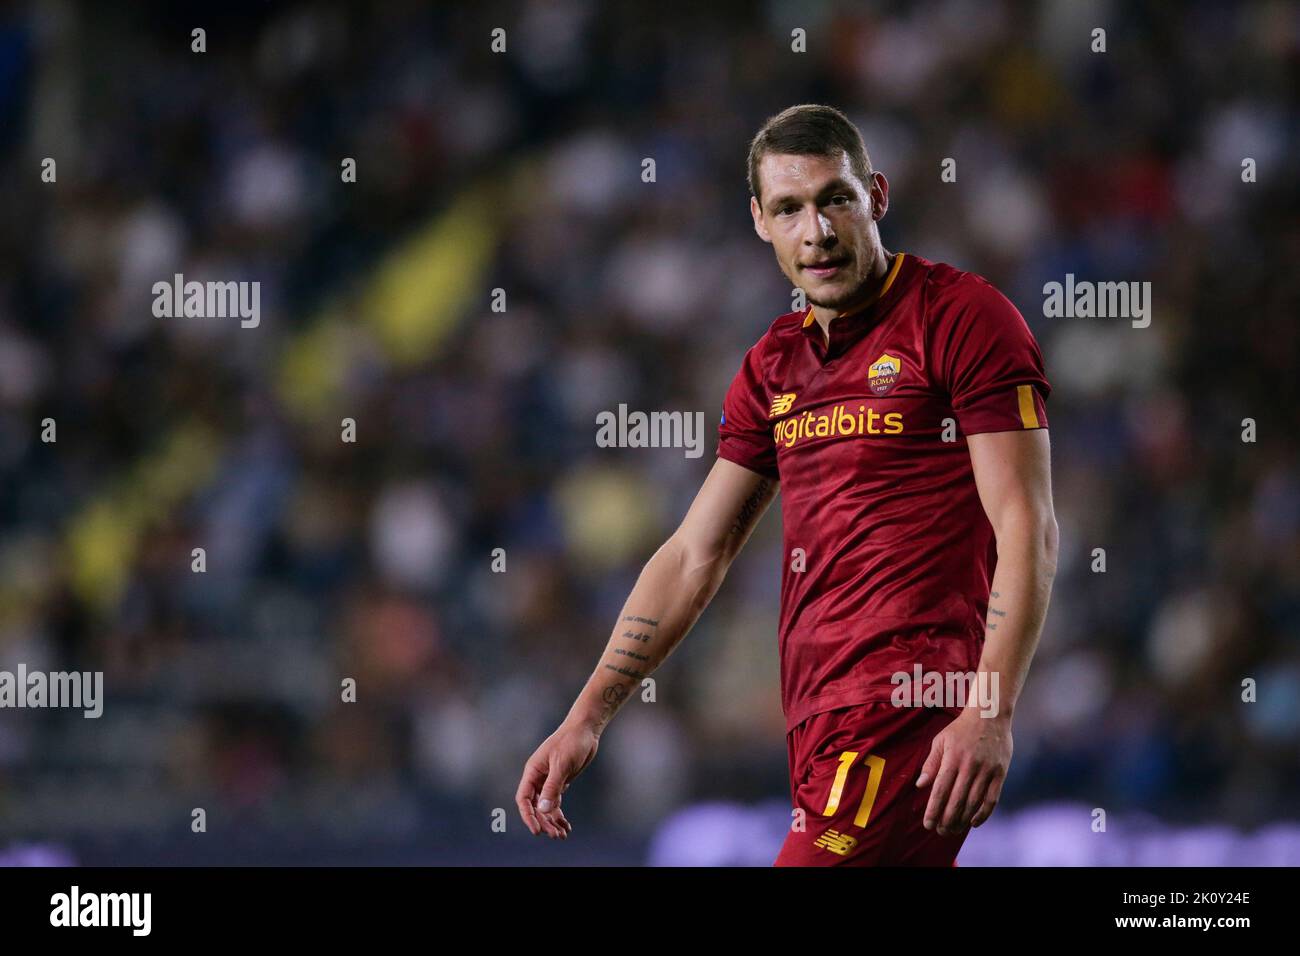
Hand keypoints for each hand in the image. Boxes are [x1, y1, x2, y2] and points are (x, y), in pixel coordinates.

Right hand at [515, 719, 600, 839]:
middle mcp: (538, 778)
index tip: (537, 830)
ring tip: (562, 835)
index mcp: (533, 772)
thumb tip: (543, 810)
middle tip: (555, 836)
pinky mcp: (561, 782)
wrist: (586, 730)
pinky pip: (556, 803)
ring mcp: (549, 781)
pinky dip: (560, 815)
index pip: (524, 799)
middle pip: (536, 807)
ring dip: (552, 821)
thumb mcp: (562, 764)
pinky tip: (566, 826)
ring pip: (546, 807)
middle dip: (544, 822)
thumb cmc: (571, 742)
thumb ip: (552, 787)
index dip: (528, 816)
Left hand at [915, 709, 1011, 834]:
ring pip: (974, 802)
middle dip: (947, 820)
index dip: (934, 809)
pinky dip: (983, 814)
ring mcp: (987, 770)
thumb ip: (931, 764)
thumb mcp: (940, 741)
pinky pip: (992, 799)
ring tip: (954, 830)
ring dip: (963, 820)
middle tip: (940, 832)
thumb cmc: (961, 729)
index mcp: (952, 758)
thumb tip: (920, 786)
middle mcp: (970, 765)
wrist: (990, 715)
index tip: (928, 824)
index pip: (940, 789)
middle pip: (957, 800)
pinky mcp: (1001, 773)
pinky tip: (974, 823)